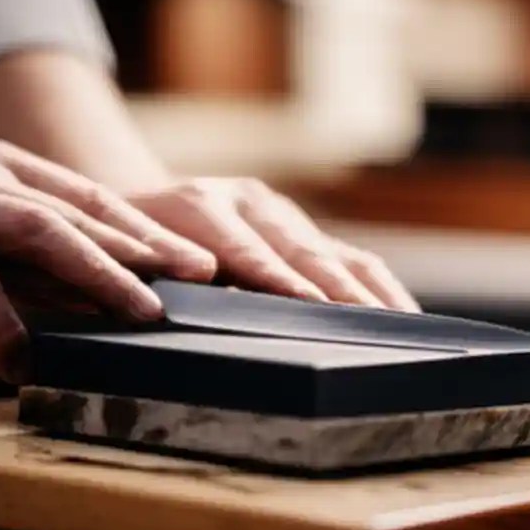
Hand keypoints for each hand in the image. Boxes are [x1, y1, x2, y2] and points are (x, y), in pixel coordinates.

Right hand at [0, 139, 215, 381]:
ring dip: (100, 274)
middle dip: (147, 248)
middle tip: (203, 278)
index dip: (147, 230)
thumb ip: (19, 261)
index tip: (199, 260)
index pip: (88, 199)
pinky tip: (23, 363)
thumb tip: (88, 298)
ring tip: (144, 314)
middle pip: (80, 212)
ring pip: (40, 234)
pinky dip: (3, 325)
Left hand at [126, 178, 419, 311]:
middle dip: (337, 289)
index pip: (243, 246)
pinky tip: (403, 318)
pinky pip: (352, 258)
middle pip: (300, 249)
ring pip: (335, 253)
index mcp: (197, 204)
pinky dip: (378, 288)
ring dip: (368, 293)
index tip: (304, 301)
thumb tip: (189, 292)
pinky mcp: (305, 229)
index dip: (275, 276)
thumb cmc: (126, 246)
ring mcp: (282, 213)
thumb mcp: (125, 256)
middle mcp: (247, 201)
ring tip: (402, 329)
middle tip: (369, 324)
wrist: (137, 203)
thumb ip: (151, 274)